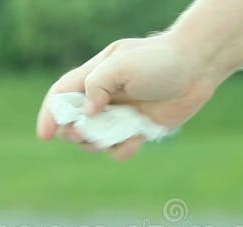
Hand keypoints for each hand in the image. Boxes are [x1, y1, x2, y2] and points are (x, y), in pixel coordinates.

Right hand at [36, 34, 220, 160]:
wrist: (197, 69)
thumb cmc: (160, 60)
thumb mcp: (123, 64)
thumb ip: (97, 84)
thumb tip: (85, 114)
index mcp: (94, 76)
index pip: (61, 96)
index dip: (50, 115)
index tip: (45, 135)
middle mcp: (103, 98)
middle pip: (72, 125)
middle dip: (77, 133)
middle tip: (91, 130)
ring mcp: (119, 116)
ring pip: (93, 141)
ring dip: (101, 142)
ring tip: (121, 130)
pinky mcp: (136, 130)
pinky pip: (118, 150)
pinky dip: (123, 149)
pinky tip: (138, 139)